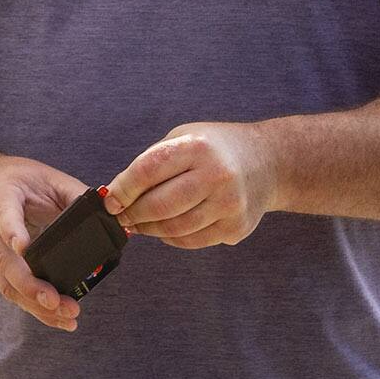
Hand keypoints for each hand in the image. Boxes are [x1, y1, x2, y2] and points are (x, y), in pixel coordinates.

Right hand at [0, 154, 87, 332]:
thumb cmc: (22, 181)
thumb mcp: (47, 176)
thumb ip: (73, 194)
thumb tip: (109, 214)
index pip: (4, 216)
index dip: (12, 232)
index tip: (23, 247)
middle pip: (5, 262)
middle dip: (31, 285)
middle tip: (56, 300)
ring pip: (7, 285)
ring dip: (35, 304)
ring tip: (67, 315)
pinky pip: (13, 293)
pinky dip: (35, 309)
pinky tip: (58, 319)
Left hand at [110, 122, 274, 248]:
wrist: (269, 162)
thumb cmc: (217, 148)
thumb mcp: (185, 137)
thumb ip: (153, 162)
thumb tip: (119, 194)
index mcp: (197, 147)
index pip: (148, 171)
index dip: (123, 189)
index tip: (110, 201)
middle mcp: (216, 175)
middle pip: (160, 206)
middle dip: (133, 214)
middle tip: (121, 216)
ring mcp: (229, 204)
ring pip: (175, 229)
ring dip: (149, 229)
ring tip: (140, 223)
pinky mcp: (236, 227)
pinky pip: (192, 241)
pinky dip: (171, 237)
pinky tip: (166, 228)